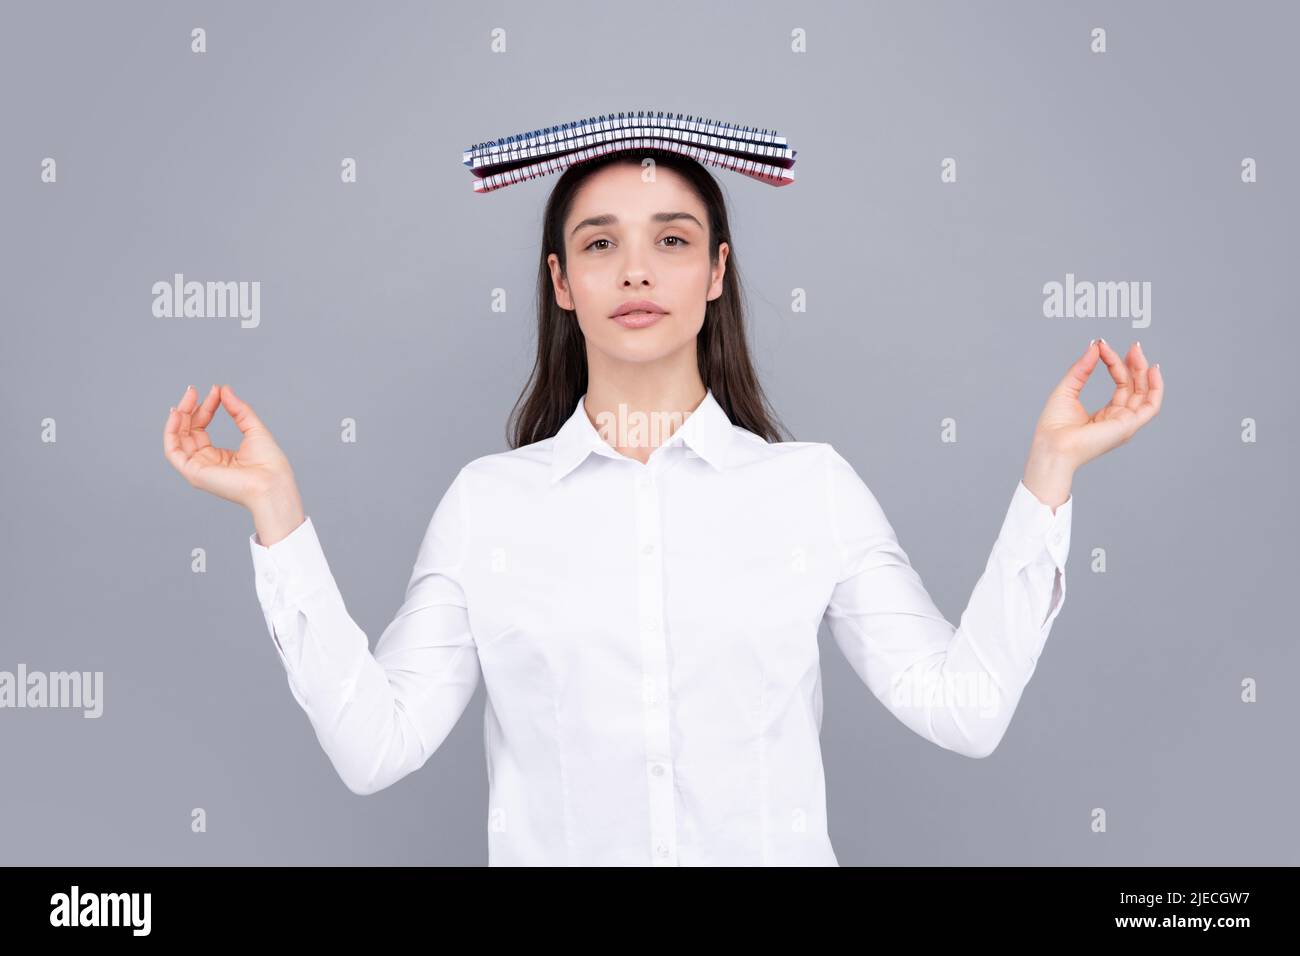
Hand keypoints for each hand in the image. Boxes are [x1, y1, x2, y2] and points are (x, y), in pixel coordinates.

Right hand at [162, 384, 297, 510]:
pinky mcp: (193, 473)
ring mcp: (198, 468)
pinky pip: (173, 450)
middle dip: (189, 409)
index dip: (206, 407)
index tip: (215, 390)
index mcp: (220, 457)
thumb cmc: (269, 463)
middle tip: (193, 390)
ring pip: (177, 439)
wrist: (272, 483)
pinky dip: (171, 431)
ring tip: (188, 397)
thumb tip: (224, 389)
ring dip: (179, 416)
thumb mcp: (254, 429)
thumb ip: (239, 410)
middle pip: (187, 432)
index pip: (202, 428)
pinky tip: (178, 414)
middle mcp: (206, 463)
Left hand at [1032, 338, 1164, 469]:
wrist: (1052, 446)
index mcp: (1105, 415)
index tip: (1103, 346)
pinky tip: (1151, 370)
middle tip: (1133, 346)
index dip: (1115, 363)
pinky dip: (1156, 388)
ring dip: (1143, 371)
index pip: (1120, 384)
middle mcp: (1118, 419)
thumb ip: (1082, 369)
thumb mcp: (1067, 389)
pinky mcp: (1128, 426)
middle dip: (1135, 364)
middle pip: (1135, 387)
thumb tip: (1094, 347)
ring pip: (1144, 393)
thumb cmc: (1053, 427)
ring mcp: (1124, 423)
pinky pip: (1151, 406)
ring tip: (1136, 351)